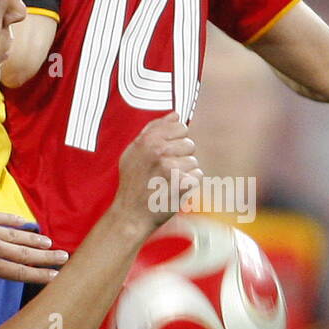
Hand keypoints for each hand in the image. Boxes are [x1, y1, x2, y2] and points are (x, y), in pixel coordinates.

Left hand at [0, 203, 68, 283]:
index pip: (21, 273)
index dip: (40, 275)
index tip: (58, 277)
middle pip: (25, 253)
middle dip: (46, 256)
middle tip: (64, 256)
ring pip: (16, 234)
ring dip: (33, 238)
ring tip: (49, 241)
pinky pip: (0, 216)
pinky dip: (13, 219)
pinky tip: (24, 221)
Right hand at [113, 113, 201, 232]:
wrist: (131, 214)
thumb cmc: (132, 181)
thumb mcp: (133, 151)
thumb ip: (153, 129)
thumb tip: (175, 114)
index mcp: (148, 140)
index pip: (180, 127)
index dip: (175, 140)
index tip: (166, 152)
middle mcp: (160, 152)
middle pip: (189, 144)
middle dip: (181, 156)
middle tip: (165, 170)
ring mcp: (172, 169)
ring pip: (194, 161)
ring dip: (185, 172)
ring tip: (168, 181)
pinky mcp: (182, 185)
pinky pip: (197, 176)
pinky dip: (189, 184)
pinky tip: (175, 189)